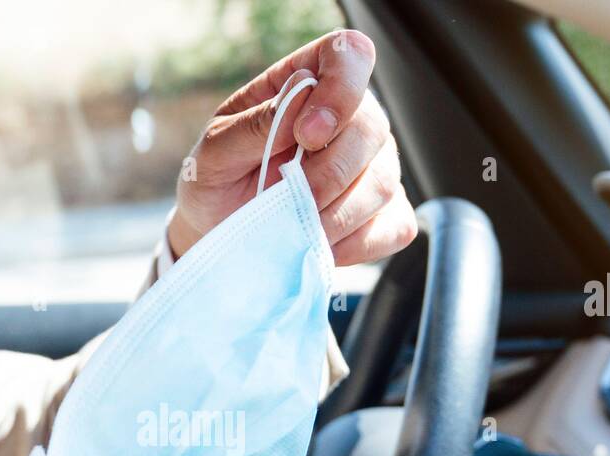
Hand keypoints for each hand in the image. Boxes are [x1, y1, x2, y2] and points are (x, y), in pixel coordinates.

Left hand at [168, 29, 416, 266]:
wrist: (220, 236)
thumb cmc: (216, 182)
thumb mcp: (214, 151)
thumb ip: (255, 123)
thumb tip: (303, 94)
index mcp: (309, 85)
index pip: (351, 56)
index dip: (341, 89)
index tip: (306, 134)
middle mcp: (352, 119)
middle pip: (373, 127)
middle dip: (328, 172)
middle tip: (289, 197)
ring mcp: (374, 167)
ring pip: (383, 182)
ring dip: (336, 214)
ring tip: (295, 227)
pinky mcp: (385, 216)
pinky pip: (394, 227)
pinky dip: (355, 245)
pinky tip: (319, 245)